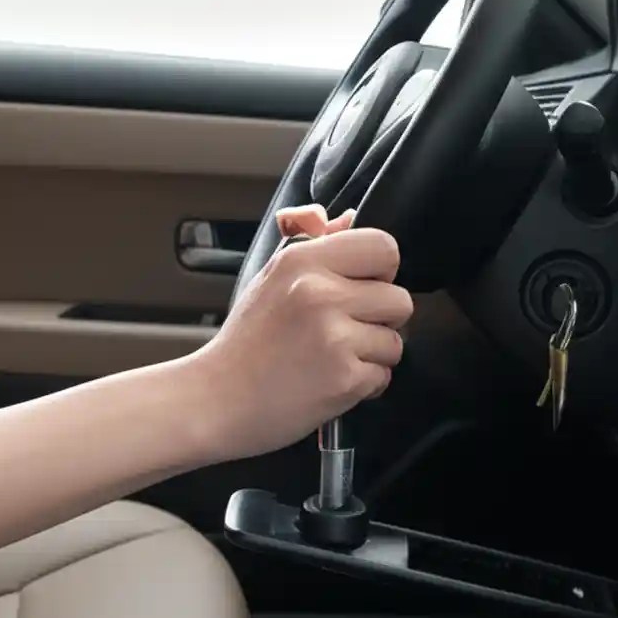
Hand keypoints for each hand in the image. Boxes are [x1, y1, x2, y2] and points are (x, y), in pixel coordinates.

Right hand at [188, 205, 412, 462]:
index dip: (382, 272)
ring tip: (333, 358)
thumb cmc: (246, 342)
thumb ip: (312, 243)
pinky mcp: (344, 378)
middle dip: (382, 320)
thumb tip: (347, 217)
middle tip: (346, 331)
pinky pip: (384, 376)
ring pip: (395, 342)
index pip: (384, 247)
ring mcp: (334, 337)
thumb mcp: (270, 277)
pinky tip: (330, 381)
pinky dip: (364, 385)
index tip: (362, 289)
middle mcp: (320, 293)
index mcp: (303, 261)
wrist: (217, 400)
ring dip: (373, 356)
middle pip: (400, 299)